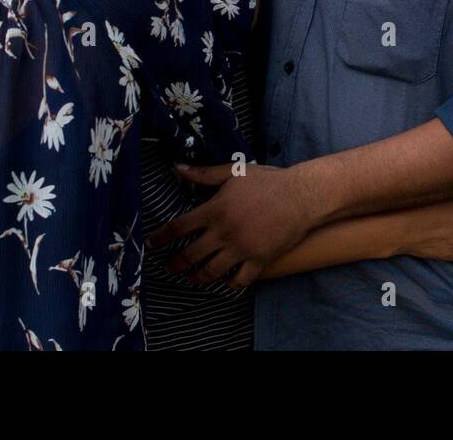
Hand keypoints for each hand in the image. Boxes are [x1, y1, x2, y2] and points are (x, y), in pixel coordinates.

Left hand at [146, 162, 317, 289]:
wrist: (300, 196)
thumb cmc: (267, 181)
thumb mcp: (234, 172)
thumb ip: (204, 174)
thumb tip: (178, 168)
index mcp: (215, 210)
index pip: (179, 227)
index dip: (161, 237)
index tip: (151, 245)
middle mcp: (224, 232)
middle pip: (190, 255)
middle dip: (176, 264)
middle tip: (170, 267)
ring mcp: (241, 249)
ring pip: (211, 271)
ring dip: (197, 277)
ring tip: (192, 278)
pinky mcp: (259, 260)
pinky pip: (239, 280)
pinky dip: (229, 284)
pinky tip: (225, 281)